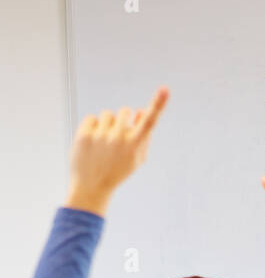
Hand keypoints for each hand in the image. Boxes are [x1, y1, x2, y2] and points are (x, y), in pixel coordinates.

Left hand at [65, 87, 169, 215]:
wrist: (91, 187)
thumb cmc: (117, 172)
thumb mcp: (135, 159)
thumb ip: (142, 135)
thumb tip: (140, 110)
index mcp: (134, 146)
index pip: (150, 122)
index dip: (158, 104)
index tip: (165, 90)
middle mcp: (119, 139)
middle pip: (124, 111)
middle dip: (123, 119)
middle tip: (118, 135)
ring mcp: (101, 136)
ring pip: (107, 114)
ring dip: (107, 124)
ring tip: (103, 143)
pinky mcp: (84, 135)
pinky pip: (91, 118)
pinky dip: (92, 127)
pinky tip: (93, 143)